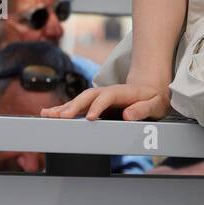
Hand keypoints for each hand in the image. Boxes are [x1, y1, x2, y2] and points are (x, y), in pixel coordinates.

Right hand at [40, 82, 170, 121]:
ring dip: (63, 107)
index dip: (98, 106)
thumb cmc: (155, 98)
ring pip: (79, 100)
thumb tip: (128, 115)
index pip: (108, 97)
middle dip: (74, 106)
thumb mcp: (156, 104)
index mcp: (123, 92)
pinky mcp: (95, 104)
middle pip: (88, 96)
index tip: (89, 117)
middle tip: (62, 117)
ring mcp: (100, 97)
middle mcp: (108, 92)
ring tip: (47, 114)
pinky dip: (63, 109)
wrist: (151, 87)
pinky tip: (49, 113)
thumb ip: (143, 109)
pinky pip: (77, 106)